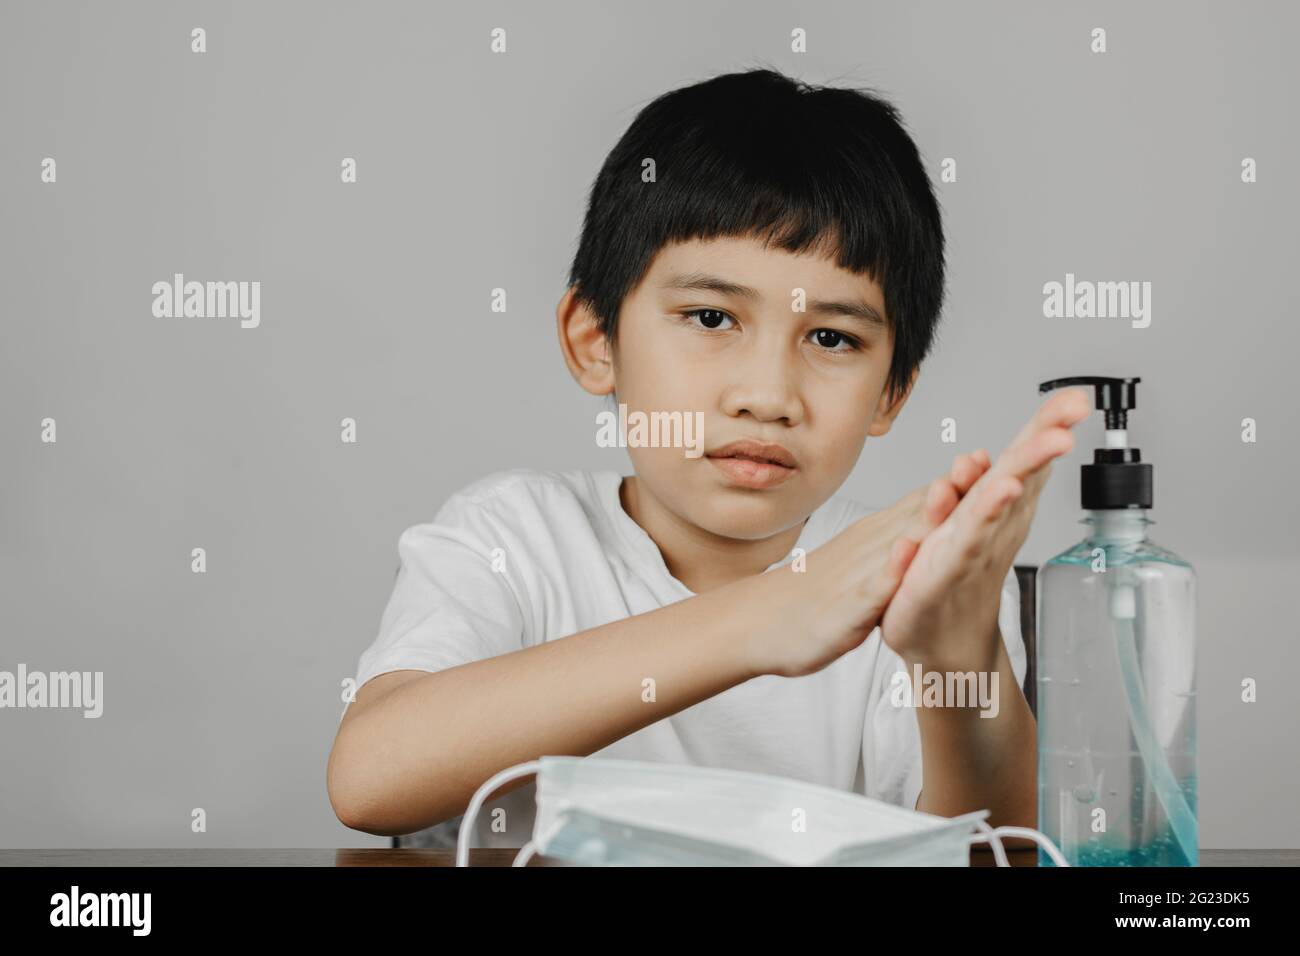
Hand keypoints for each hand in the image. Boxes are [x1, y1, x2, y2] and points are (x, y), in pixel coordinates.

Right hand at [745, 449, 992, 678]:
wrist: (761, 621)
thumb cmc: (813, 591)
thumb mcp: (863, 556)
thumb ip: (897, 532)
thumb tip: (933, 510)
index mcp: (881, 535)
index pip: (930, 501)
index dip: (965, 479)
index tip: (998, 456)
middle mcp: (874, 546)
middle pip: (924, 510)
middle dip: (962, 487)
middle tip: (996, 459)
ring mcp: (860, 573)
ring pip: (902, 540)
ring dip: (932, 516)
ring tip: (959, 492)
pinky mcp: (847, 607)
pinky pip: (873, 588)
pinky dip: (892, 572)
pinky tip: (907, 558)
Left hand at [878, 387, 1092, 672]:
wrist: (939, 643)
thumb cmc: (950, 580)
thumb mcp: (961, 524)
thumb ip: (970, 489)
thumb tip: (980, 455)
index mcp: (993, 508)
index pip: (1021, 460)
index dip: (1045, 428)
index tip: (1074, 400)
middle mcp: (989, 526)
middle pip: (1018, 477)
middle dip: (1041, 445)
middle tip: (1070, 416)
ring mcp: (969, 549)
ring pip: (992, 507)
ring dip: (1010, 482)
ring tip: (1038, 454)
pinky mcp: (942, 572)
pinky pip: (960, 543)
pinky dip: (977, 519)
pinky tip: (999, 493)